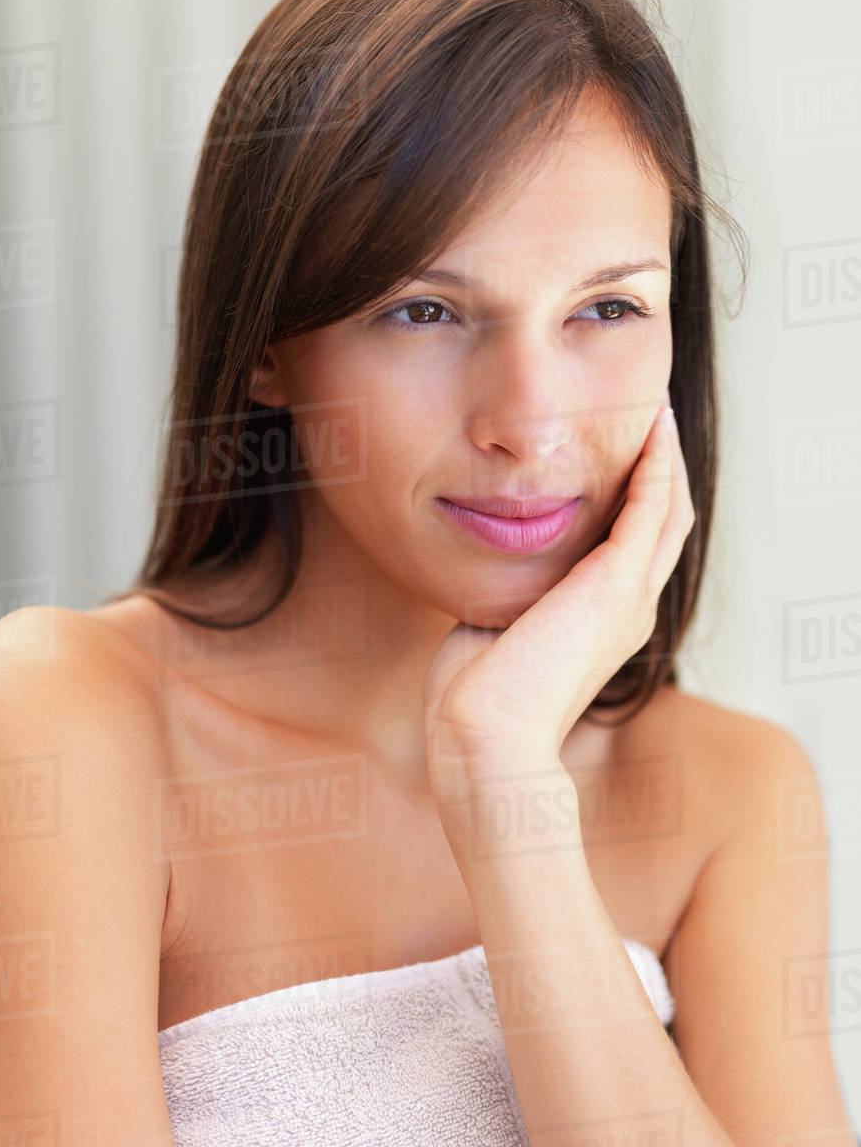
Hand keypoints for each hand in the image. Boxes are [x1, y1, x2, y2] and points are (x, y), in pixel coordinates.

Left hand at [421, 395, 694, 792]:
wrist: (485, 734)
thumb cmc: (477, 695)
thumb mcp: (496, 630)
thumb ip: (504, 598)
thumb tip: (481, 579)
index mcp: (603, 623)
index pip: (635, 546)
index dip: (636, 497)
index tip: (621, 451)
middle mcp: (629, 609)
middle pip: (665, 523)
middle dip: (659, 469)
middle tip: (650, 419)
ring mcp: (630, 598)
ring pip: (669, 509)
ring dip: (665, 457)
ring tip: (657, 412)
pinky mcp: (617, 585)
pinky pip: (652, 507)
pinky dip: (656, 464)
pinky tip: (653, 428)